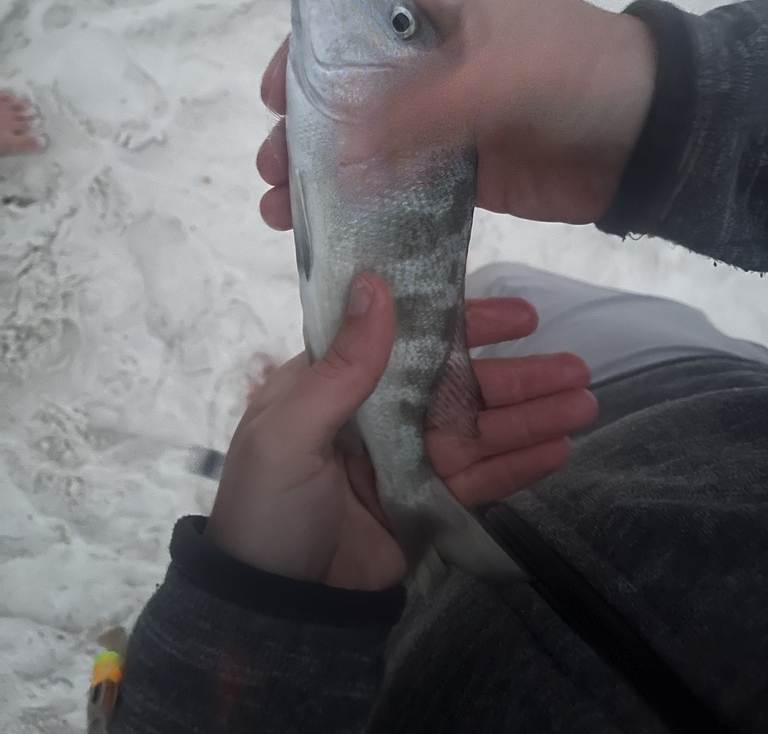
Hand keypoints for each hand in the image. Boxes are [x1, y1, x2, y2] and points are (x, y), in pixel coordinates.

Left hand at [205, 274, 594, 590]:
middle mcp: (382, 415)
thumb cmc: (268, 505)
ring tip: (586, 402)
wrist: (275, 605)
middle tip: (577, 365)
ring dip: (532, 416)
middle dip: (519, 376)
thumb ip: (341, 364)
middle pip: (462, 387)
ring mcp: (409, 461)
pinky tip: (560, 448)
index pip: (415, 340)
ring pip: (481, 431)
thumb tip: (374, 282)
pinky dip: (520, 464)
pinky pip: (482, 479)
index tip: (520, 315)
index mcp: (344, 383)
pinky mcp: (427, 505)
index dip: (468, 324)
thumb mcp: (289, 429)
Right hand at [257, 0, 655, 228]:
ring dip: (328, 177)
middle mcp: (438, 65)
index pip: (355, 21)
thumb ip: (416, 112)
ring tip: (283, 211)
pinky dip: (372, 209)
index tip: (270, 95)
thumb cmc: (576, 74)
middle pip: (352, 93)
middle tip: (272, 169)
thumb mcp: (493, 75)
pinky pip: (408, 190)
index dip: (306, 54)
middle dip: (305, 130)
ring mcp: (451, 123)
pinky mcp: (468, 174)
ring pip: (373, 148)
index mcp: (442, 12)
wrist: (652, 137)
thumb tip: (335, 158)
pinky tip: (339, 232)